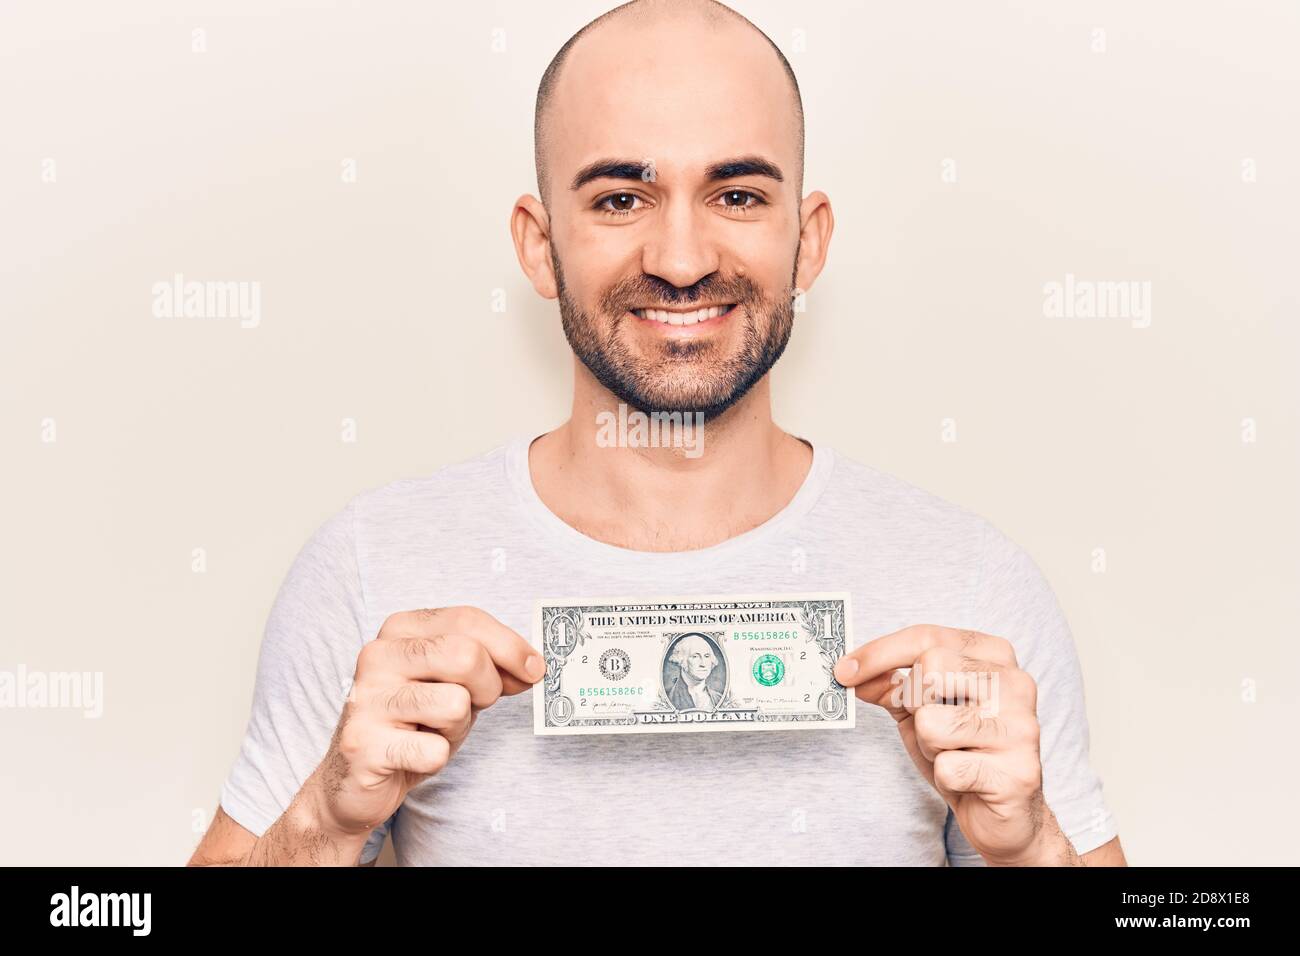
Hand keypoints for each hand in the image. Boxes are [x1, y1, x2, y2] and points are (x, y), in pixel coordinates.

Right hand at [304, 606, 543, 843]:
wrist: (354, 779)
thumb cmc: (413, 723)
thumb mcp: (455, 683)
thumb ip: (490, 666)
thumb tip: (533, 666)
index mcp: (400, 629)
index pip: (467, 619)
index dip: (511, 646)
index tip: (535, 669)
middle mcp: (378, 655)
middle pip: (466, 655)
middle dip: (488, 687)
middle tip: (475, 705)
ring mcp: (367, 699)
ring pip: (455, 703)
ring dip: (458, 727)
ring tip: (433, 731)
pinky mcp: (363, 743)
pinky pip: (434, 750)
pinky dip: (436, 758)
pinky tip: (414, 755)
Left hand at [834, 624, 1071, 864]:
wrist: (1007, 814)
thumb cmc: (962, 751)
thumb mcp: (921, 710)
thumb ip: (891, 687)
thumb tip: (851, 672)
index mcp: (995, 656)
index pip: (927, 637)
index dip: (879, 653)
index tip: (843, 671)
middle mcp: (1016, 683)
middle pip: (929, 671)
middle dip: (914, 705)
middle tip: (932, 727)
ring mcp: (1021, 727)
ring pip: (932, 722)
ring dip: (929, 746)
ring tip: (954, 754)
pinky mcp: (1018, 771)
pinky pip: (948, 767)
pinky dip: (946, 777)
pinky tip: (970, 780)